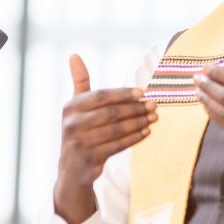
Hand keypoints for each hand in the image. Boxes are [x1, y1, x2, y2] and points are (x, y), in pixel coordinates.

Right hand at [54, 54, 156, 223]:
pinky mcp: (90, 159)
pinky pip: (117, 146)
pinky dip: (134, 138)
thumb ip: (79, 81)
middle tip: (154, 105)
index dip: (122, 94)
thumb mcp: (75, 106)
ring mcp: (80, 143)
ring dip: (138, 122)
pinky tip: (146, 131)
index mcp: (70, 107)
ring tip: (154, 117)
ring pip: (116, 130)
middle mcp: (72, 124)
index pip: (100, 96)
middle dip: (135, 108)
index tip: (141, 92)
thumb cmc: (80, 130)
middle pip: (110, 113)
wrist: (72, 169)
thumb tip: (74, 54)